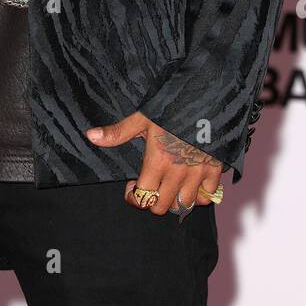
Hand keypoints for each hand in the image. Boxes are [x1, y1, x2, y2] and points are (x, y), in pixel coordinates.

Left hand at [85, 112, 222, 216]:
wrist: (206, 97)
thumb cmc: (172, 106)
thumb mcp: (142, 117)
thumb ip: (118, 132)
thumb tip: (91, 136)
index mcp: (157, 161)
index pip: (143, 197)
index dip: (133, 197)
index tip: (132, 187)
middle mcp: (177, 172)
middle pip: (161, 207)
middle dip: (151, 201)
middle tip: (150, 188)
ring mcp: (198, 173)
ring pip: (184, 206)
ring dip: (174, 201)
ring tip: (169, 188)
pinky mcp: (215, 170)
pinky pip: (208, 197)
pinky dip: (200, 195)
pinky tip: (192, 184)